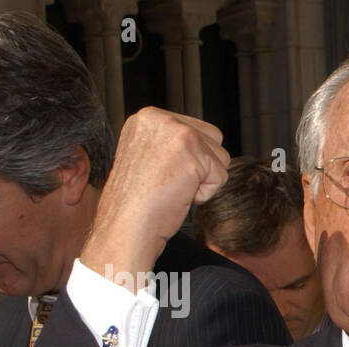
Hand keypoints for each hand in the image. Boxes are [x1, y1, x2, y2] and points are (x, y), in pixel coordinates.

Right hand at [82, 107, 229, 285]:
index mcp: (148, 118)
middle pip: (214, 139)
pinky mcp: (190, 152)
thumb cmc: (138, 203)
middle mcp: (160, 118)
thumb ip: (172, 145)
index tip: (165, 174)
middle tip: (170, 183)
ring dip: (203, 180)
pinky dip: (205, 193)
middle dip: (202, 167)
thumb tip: (203, 146)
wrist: (126, 226)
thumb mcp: (150, 159)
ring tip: (173, 188)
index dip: (191, 160)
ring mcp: (175, 132)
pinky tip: (179, 195)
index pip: (198, 130)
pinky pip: (221, 176)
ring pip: (221, 157)